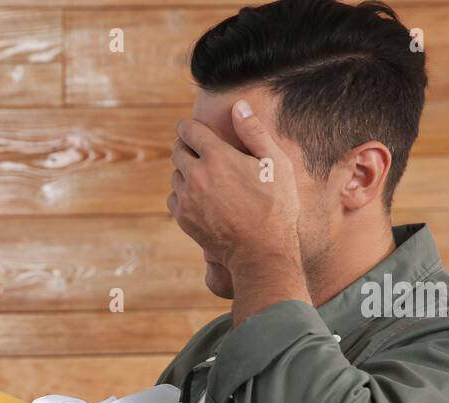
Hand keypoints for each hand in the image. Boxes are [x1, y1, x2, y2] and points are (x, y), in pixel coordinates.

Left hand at [167, 99, 301, 276]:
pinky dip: (182, 195)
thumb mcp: (275, 163)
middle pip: (177, 150)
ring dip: (185, 172)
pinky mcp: (183, 219)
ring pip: (175, 175)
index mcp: (217, 157)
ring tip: (205, 177)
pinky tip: (201, 198)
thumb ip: (254, 131)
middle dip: (186, 146)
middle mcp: (196, 176)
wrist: (261, 251)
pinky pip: (173, 198)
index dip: (188, 126)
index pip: (188, 130)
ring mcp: (187, 199)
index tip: (190, 127)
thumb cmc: (275, 206)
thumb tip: (239, 105)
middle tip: (199, 150)